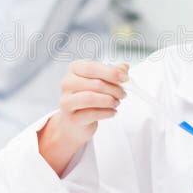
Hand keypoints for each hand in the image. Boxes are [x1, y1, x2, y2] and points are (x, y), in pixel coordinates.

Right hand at [38, 60, 128, 174]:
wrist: (72, 126)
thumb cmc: (89, 100)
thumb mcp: (101, 84)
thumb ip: (113, 74)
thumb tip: (126, 68)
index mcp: (74, 70)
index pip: (92, 66)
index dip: (110, 71)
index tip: (125, 78)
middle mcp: (66, 84)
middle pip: (94, 82)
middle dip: (114, 88)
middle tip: (123, 94)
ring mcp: (66, 102)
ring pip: (92, 97)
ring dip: (110, 100)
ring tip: (117, 103)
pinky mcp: (71, 119)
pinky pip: (93, 114)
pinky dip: (107, 112)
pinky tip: (113, 113)